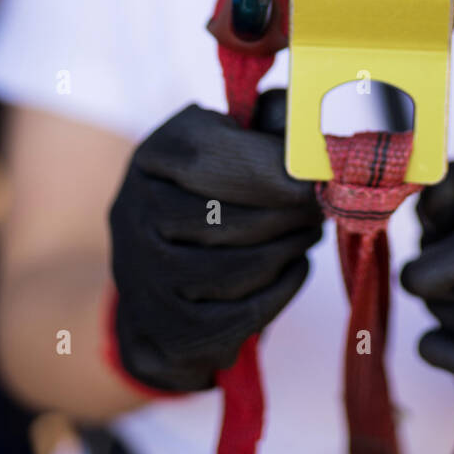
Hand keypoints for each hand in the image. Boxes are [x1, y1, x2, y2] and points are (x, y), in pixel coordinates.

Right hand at [109, 96, 322, 392]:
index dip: (268, 165)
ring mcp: (142, 277)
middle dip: (288, 214)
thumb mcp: (233, 143)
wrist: (162, 282)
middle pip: (223, 217)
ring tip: (307, 234)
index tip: (313, 175)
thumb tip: (302, 125)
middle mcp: (133, 214)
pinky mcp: (163, 330)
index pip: (204, 154)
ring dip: (287, 250)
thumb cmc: (215, 195)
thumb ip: (268, 123)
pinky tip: (293, 268)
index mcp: (152, 157)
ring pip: (235, 269)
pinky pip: (239, 316)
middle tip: (320, 207)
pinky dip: (280, 291)